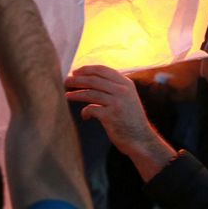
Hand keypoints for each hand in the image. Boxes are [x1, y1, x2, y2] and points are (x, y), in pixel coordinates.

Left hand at [65, 65, 174, 179]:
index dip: (87, 69)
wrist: (141, 139)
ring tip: (67, 95)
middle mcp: (122, 90)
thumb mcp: (128, 98)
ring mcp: (117, 102)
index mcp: (126, 83)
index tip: (75, 72)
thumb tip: (92, 80)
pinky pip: (91, 109)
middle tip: (66, 81)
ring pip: (91, 93)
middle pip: (94, 80)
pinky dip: (85, 112)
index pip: (103, 70)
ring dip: (76, 94)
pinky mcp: (110, 116)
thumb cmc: (131, 119)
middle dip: (78, 80)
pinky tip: (85, 116)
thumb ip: (115, 88)